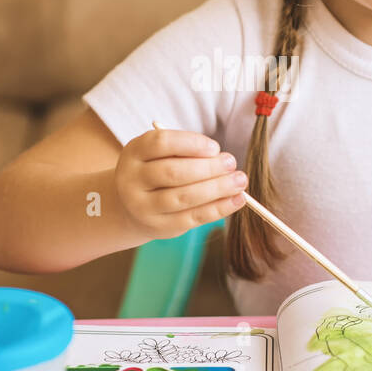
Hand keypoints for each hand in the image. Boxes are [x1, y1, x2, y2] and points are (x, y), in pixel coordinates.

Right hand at [114, 127, 247, 238]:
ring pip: (184, 197)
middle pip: (173, 173)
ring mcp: (143, 207)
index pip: (161, 143)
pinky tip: (237, 200)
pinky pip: (192, 218)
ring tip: (240, 180)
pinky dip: (218, 209)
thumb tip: (222, 159)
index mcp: (134, 152)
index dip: (192, 143)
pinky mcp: (159, 227)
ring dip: (217, 188)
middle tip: (231, 163)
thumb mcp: (160, 154)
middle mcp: (132, 180)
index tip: (215, 147)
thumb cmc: (156, 170)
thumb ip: (185, 152)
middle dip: (208, 168)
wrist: (132, 206)